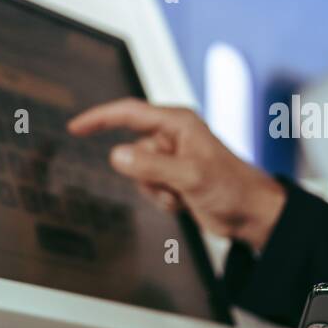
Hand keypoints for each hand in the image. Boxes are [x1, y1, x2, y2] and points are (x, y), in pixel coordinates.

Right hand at [66, 99, 286, 250]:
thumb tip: (116, 155)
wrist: (252, 214)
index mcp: (178, 123)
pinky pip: (149, 188)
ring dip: (156, 191)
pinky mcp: (174, 178)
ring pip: (138, 174)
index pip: (128, 113)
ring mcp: (172, 158)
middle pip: (132, 152)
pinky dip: (163, 199)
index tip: (75, 127)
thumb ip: (151, 166)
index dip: (99, 118)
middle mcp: (173, 136)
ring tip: (183, 194)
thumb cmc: (233, 188)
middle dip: (146, 175)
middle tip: (173, 185)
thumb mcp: (190, 176)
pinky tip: (185, 202)